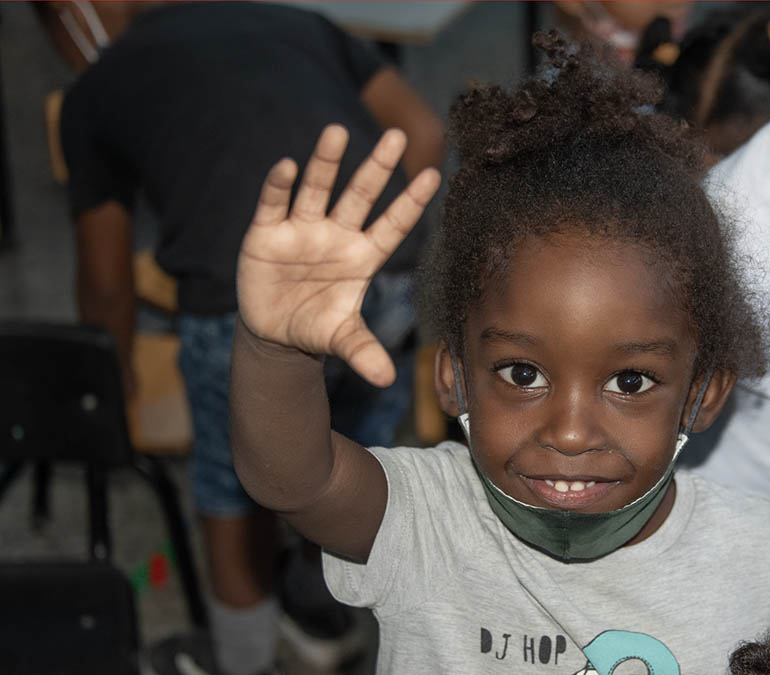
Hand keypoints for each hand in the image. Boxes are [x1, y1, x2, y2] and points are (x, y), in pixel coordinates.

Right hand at [236, 125, 439, 386]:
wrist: (274, 332)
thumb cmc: (317, 326)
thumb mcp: (341, 339)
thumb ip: (363, 352)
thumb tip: (386, 379)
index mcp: (362, 256)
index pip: (393, 225)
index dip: (411, 202)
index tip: (434, 174)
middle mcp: (336, 235)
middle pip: (359, 196)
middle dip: (376, 167)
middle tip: (396, 135)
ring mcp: (302, 230)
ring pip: (317, 190)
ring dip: (325, 162)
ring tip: (336, 132)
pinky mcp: (266, 233)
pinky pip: (274, 204)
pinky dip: (279, 186)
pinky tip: (288, 166)